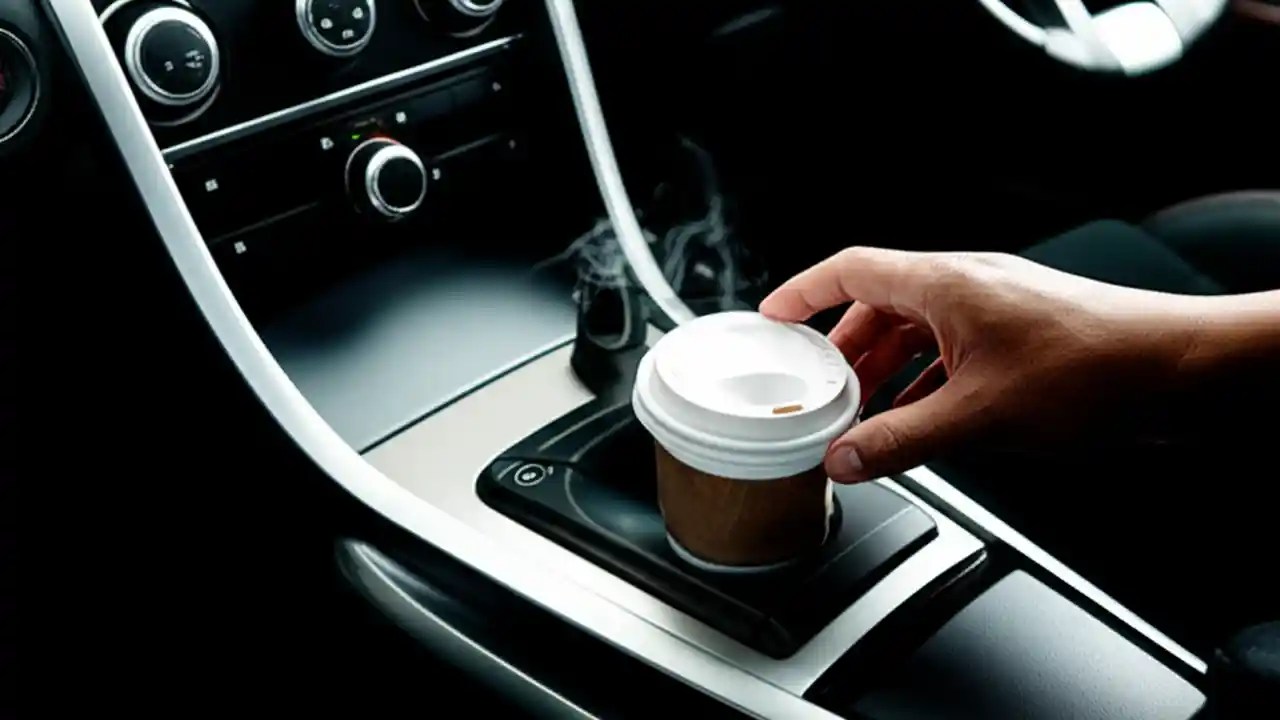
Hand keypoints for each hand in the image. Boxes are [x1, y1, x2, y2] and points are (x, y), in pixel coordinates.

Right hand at [759, 248, 1198, 482]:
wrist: (1178, 369)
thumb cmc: (1092, 370)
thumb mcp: (977, 416)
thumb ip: (901, 441)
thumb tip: (846, 458)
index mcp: (945, 284)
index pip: (851, 270)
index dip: (804, 293)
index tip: (772, 318)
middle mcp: (967, 285)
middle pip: (881, 304)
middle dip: (845, 350)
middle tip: (821, 388)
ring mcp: (996, 307)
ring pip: (919, 330)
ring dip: (888, 369)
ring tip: (867, 412)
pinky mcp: (1020, 333)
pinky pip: (953, 348)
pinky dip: (927, 380)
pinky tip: (924, 417)